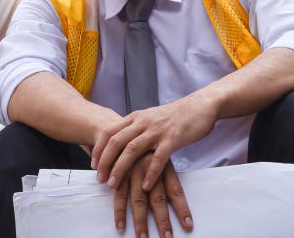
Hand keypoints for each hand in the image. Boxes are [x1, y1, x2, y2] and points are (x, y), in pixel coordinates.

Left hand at [92, 92, 217, 192]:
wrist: (199, 106)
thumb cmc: (174, 116)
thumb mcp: (149, 118)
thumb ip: (135, 128)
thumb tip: (120, 143)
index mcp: (135, 117)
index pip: (109, 132)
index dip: (98, 149)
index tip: (93, 165)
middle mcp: (142, 122)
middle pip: (116, 141)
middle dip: (105, 161)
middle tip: (99, 179)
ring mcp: (157, 130)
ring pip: (132, 150)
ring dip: (120, 168)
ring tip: (113, 185)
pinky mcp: (173, 139)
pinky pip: (158, 158)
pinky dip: (150, 173)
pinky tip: (146, 186)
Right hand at [112, 154, 192, 237]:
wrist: (119, 127)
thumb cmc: (144, 146)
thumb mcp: (159, 154)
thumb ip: (165, 173)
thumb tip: (176, 195)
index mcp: (163, 165)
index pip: (176, 190)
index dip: (182, 209)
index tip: (188, 226)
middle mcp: (149, 169)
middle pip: (158, 199)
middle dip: (162, 220)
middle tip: (167, 237)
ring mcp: (133, 171)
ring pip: (138, 199)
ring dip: (140, 221)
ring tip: (142, 237)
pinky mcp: (118, 173)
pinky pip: (118, 194)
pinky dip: (119, 211)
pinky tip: (121, 225)